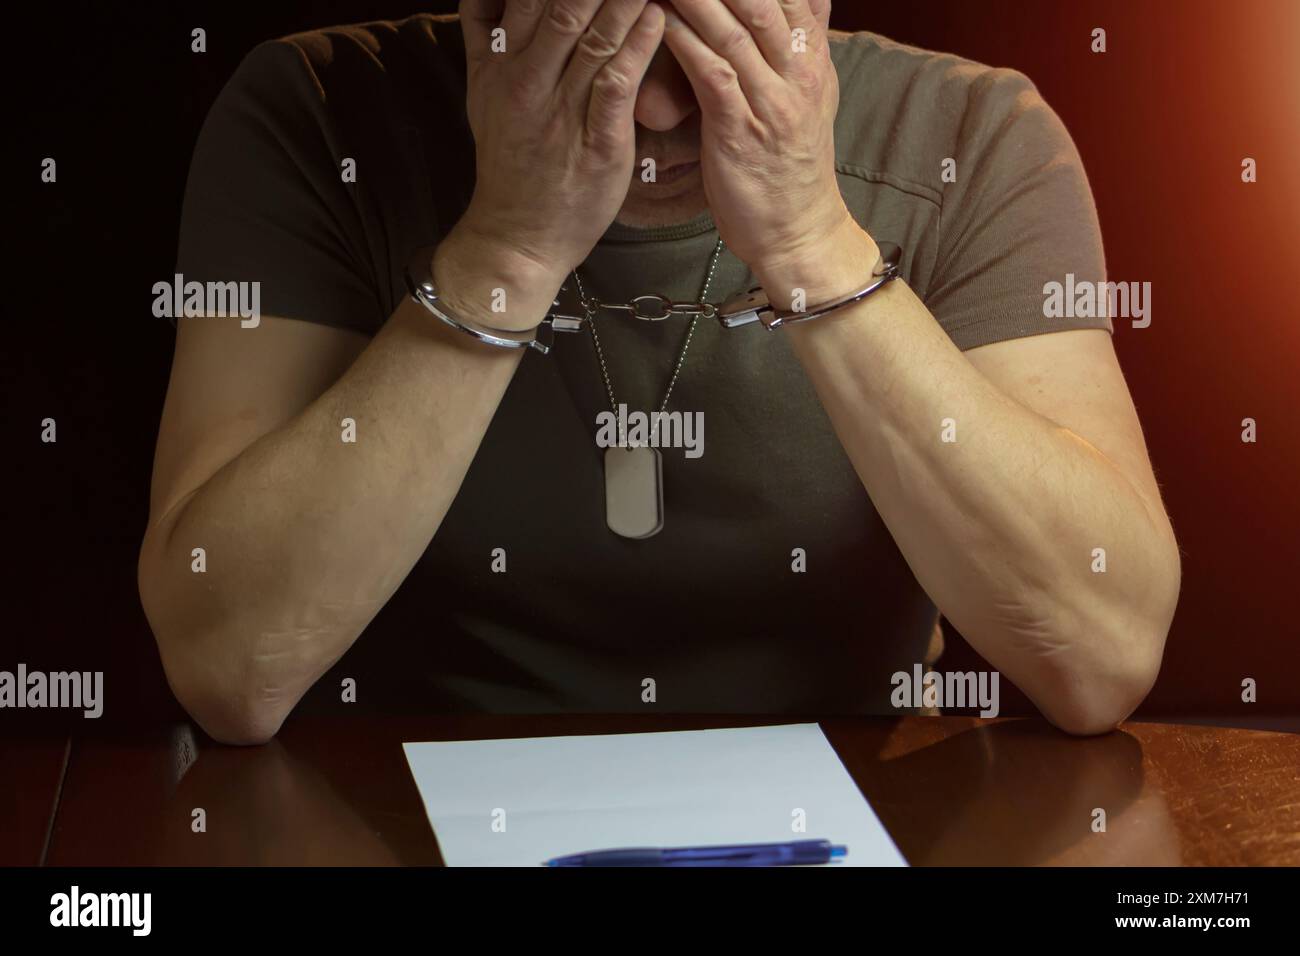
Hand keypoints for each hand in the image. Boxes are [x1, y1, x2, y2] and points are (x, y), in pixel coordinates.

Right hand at [455, 0, 665, 284]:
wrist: (518, 236)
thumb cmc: (512, 163)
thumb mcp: (483, 94)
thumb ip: (483, 35)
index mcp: (500, 64)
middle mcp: (526, 81)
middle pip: (560, 3)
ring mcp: (559, 112)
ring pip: (589, 35)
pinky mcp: (594, 143)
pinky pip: (615, 84)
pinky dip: (637, 46)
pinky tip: (655, 16)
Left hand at [661, 0, 873, 304]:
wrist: (800, 232)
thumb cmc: (790, 168)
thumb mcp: (810, 97)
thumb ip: (805, 43)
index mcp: (812, 56)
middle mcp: (798, 69)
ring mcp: (773, 98)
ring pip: (733, 24)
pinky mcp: (742, 129)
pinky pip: (711, 71)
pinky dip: (682, 39)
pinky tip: (656, 16)